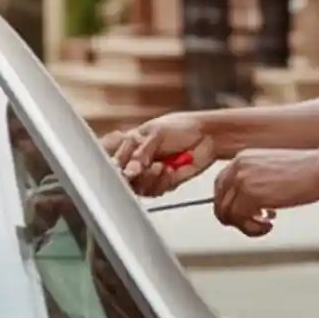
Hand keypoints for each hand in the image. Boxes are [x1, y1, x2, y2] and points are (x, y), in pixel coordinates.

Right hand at [100, 113, 217, 196]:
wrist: (207, 137)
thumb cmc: (182, 127)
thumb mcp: (157, 133)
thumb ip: (141, 152)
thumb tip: (128, 171)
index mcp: (130, 143)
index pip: (111, 158)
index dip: (114, 165)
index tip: (120, 167)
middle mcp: (136, 160)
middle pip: (121, 178)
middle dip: (134, 174)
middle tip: (145, 166)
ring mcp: (149, 172)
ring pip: (137, 187)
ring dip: (149, 179)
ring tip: (161, 166)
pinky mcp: (162, 183)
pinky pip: (154, 191)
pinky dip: (162, 182)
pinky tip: (170, 171)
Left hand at [213, 148, 318, 236]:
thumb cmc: (306, 170)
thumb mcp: (271, 170)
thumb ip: (254, 182)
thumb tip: (244, 206)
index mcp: (242, 158)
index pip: (219, 187)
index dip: (230, 205)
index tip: (247, 214)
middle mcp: (238, 167)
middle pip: (219, 202)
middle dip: (235, 219)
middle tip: (255, 223)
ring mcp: (242, 180)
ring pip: (227, 214)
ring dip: (246, 226)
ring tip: (266, 225)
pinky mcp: (251, 195)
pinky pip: (239, 221)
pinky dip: (253, 229)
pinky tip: (270, 226)